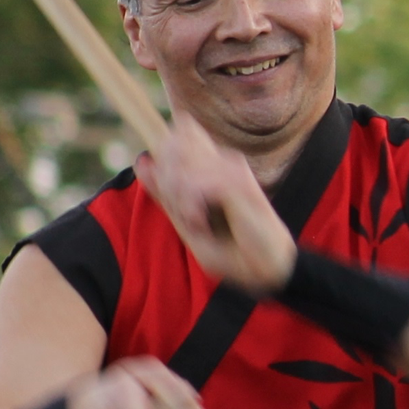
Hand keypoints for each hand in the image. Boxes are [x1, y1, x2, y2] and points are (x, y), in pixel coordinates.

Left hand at [135, 115, 296, 292]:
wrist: (267, 269)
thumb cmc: (232, 250)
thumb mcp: (187, 223)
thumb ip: (165, 193)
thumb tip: (141, 159)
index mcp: (212, 166)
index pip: (177, 138)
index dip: (163, 161)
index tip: (174, 201)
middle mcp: (224, 160)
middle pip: (173, 146)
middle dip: (167, 184)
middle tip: (185, 215)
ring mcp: (232, 168)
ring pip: (180, 169)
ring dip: (179, 202)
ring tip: (196, 223)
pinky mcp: (238, 183)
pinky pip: (194, 185)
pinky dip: (191, 209)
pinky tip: (201, 224)